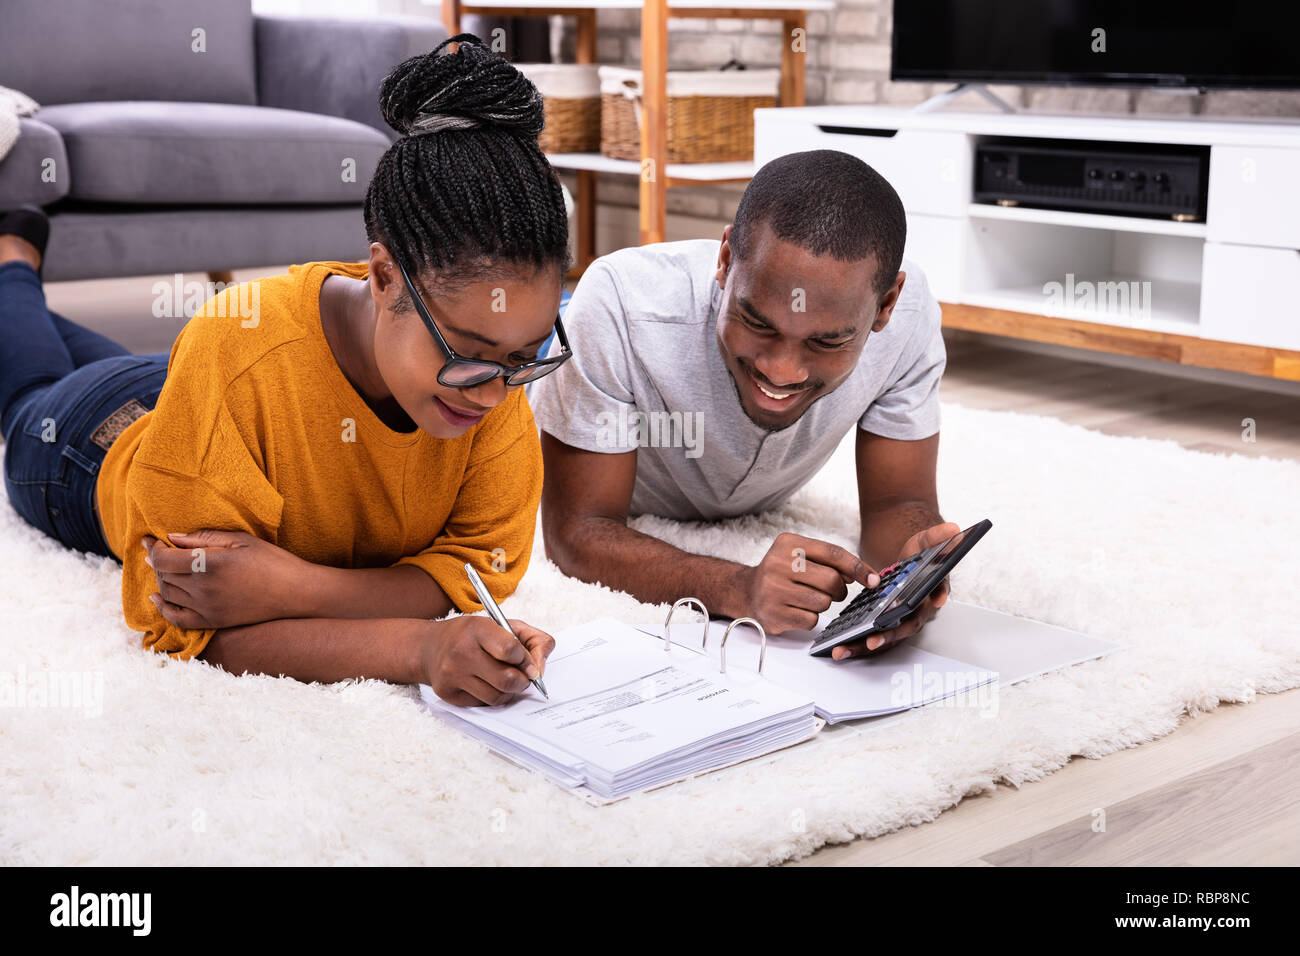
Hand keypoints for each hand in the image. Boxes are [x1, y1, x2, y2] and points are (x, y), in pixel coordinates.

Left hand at [142, 530, 310, 629]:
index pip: (164, 558)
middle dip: (157, 561)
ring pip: (168, 594)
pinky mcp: (213, 622)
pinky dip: (163, 608)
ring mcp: (207, 608)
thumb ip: (204, 537)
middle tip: (159, 550)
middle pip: (163, 575)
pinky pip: (178, 618)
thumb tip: (172, 537)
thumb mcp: (240, 540)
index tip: (151, 540)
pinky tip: (158, 598)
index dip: (153, 548)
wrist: (295, 593)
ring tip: (166, 568)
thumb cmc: (271, 561)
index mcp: (209, 564)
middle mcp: (203, 589)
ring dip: (161, 580)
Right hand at [423, 616, 555, 706]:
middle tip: (524, 677)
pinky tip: (487, 684)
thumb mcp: (504, 624)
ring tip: (506, 679)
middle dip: (523, 681)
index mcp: (477, 629)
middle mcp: (461, 652)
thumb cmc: (473, 635)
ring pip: (497, 697)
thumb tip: (540, 670)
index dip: (527, 660)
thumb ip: (533, 640)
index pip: (510, 650)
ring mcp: (452, 675)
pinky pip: (483, 704)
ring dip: (509, 692)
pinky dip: (492, 696)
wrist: (430, 647)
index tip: (531, 665)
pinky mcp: (448, 693)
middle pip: (507, 679)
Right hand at [740, 533, 880, 634]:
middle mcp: (777, 563)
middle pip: (831, 580)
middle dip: (839, 590)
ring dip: (822, 604)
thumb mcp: (800, 556)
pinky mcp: (774, 614)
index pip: (833, 553)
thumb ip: (830, 561)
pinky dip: (810, 617)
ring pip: (822, 602)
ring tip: (806, 598)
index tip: (873, 580)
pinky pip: (810, 620)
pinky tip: (796, 609)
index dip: (857, 567)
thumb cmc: (782, 572)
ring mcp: (773, 590)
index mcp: (788, 544)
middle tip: (833, 591)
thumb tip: (863, 575)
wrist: (746, 592)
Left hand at [831, 522, 959, 659]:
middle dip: (888, 636)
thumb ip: (937, 536)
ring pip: (885, 639)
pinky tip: (837, 648)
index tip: (911, 618)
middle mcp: (916, 612)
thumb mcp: (926, 540)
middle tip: (871, 641)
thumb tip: (955, 529)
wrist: (911, 561)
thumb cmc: (920, 554)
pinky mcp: (885, 624)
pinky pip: (873, 638)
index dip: (920, 612)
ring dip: (864, 647)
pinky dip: (857, 644)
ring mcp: (900, 621)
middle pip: (904, 629)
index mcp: (930, 594)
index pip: (928, 603)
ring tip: (841, 652)